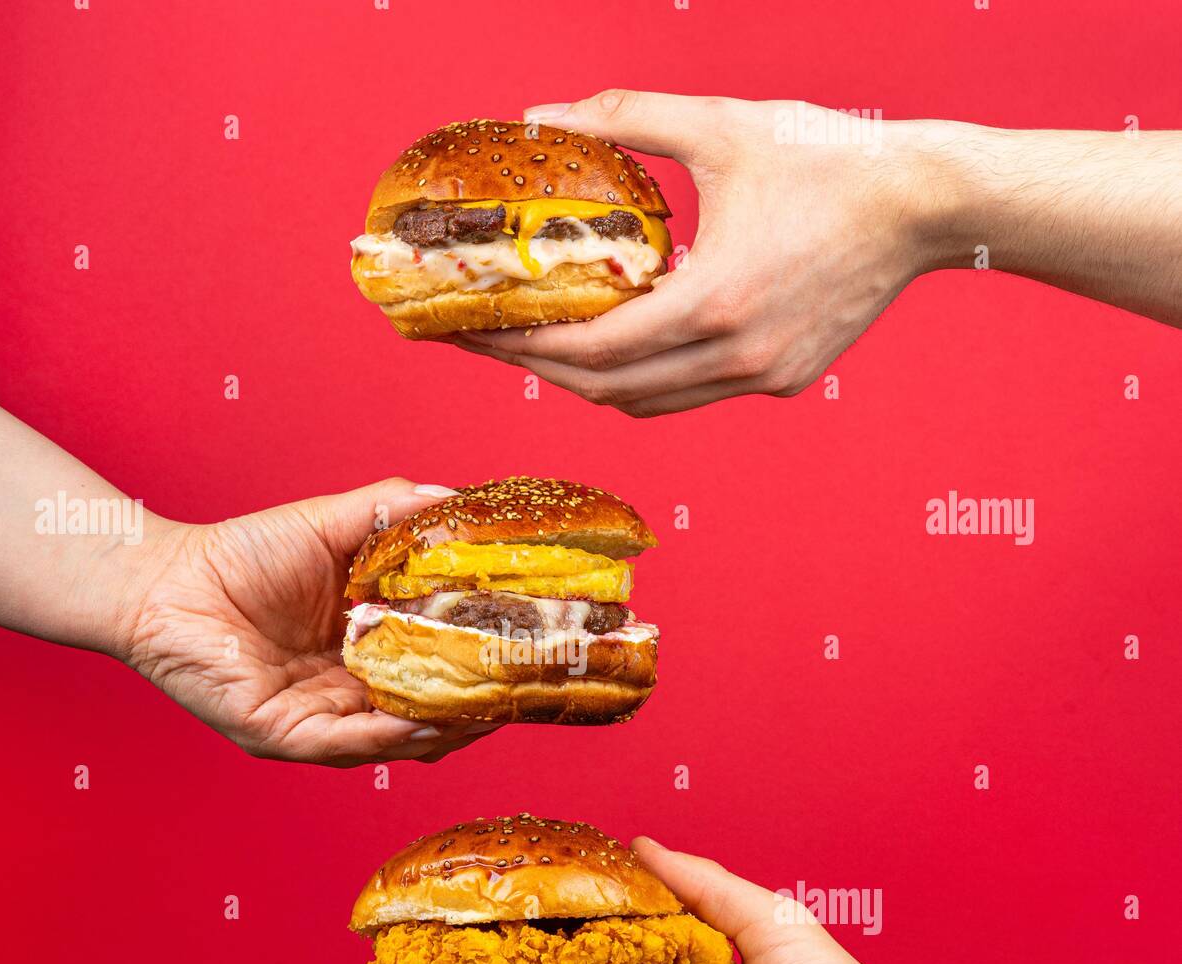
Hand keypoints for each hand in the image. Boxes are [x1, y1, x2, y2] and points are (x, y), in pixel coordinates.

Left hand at [120, 478, 496, 767]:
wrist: (165, 580)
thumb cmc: (243, 556)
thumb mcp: (331, 526)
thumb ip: (393, 512)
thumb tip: (459, 498)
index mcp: (368, 652)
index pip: (437, 667)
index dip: (481, 661)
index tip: (526, 644)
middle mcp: (350, 696)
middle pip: (428, 714)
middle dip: (476, 705)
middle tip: (520, 686)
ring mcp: (319, 722)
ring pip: (394, 740)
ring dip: (443, 727)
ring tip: (486, 708)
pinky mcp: (282, 737)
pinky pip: (344, 744)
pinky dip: (386, 737)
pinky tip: (423, 721)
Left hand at [451, 90, 932, 415]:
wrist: (927, 203)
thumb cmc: (830, 159)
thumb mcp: (722, 126)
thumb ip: (627, 118)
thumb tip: (540, 116)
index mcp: (715, 303)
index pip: (594, 348)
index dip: (528, 344)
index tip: (479, 330)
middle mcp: (735, 358)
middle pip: (609, 391)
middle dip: (542, 369)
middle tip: (493, 342)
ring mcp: (762, 378)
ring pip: (649, 404)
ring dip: (592, 382)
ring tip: (546, 346)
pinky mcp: (783, 381)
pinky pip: (691, 394)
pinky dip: (647, 378)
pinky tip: (625, 342)